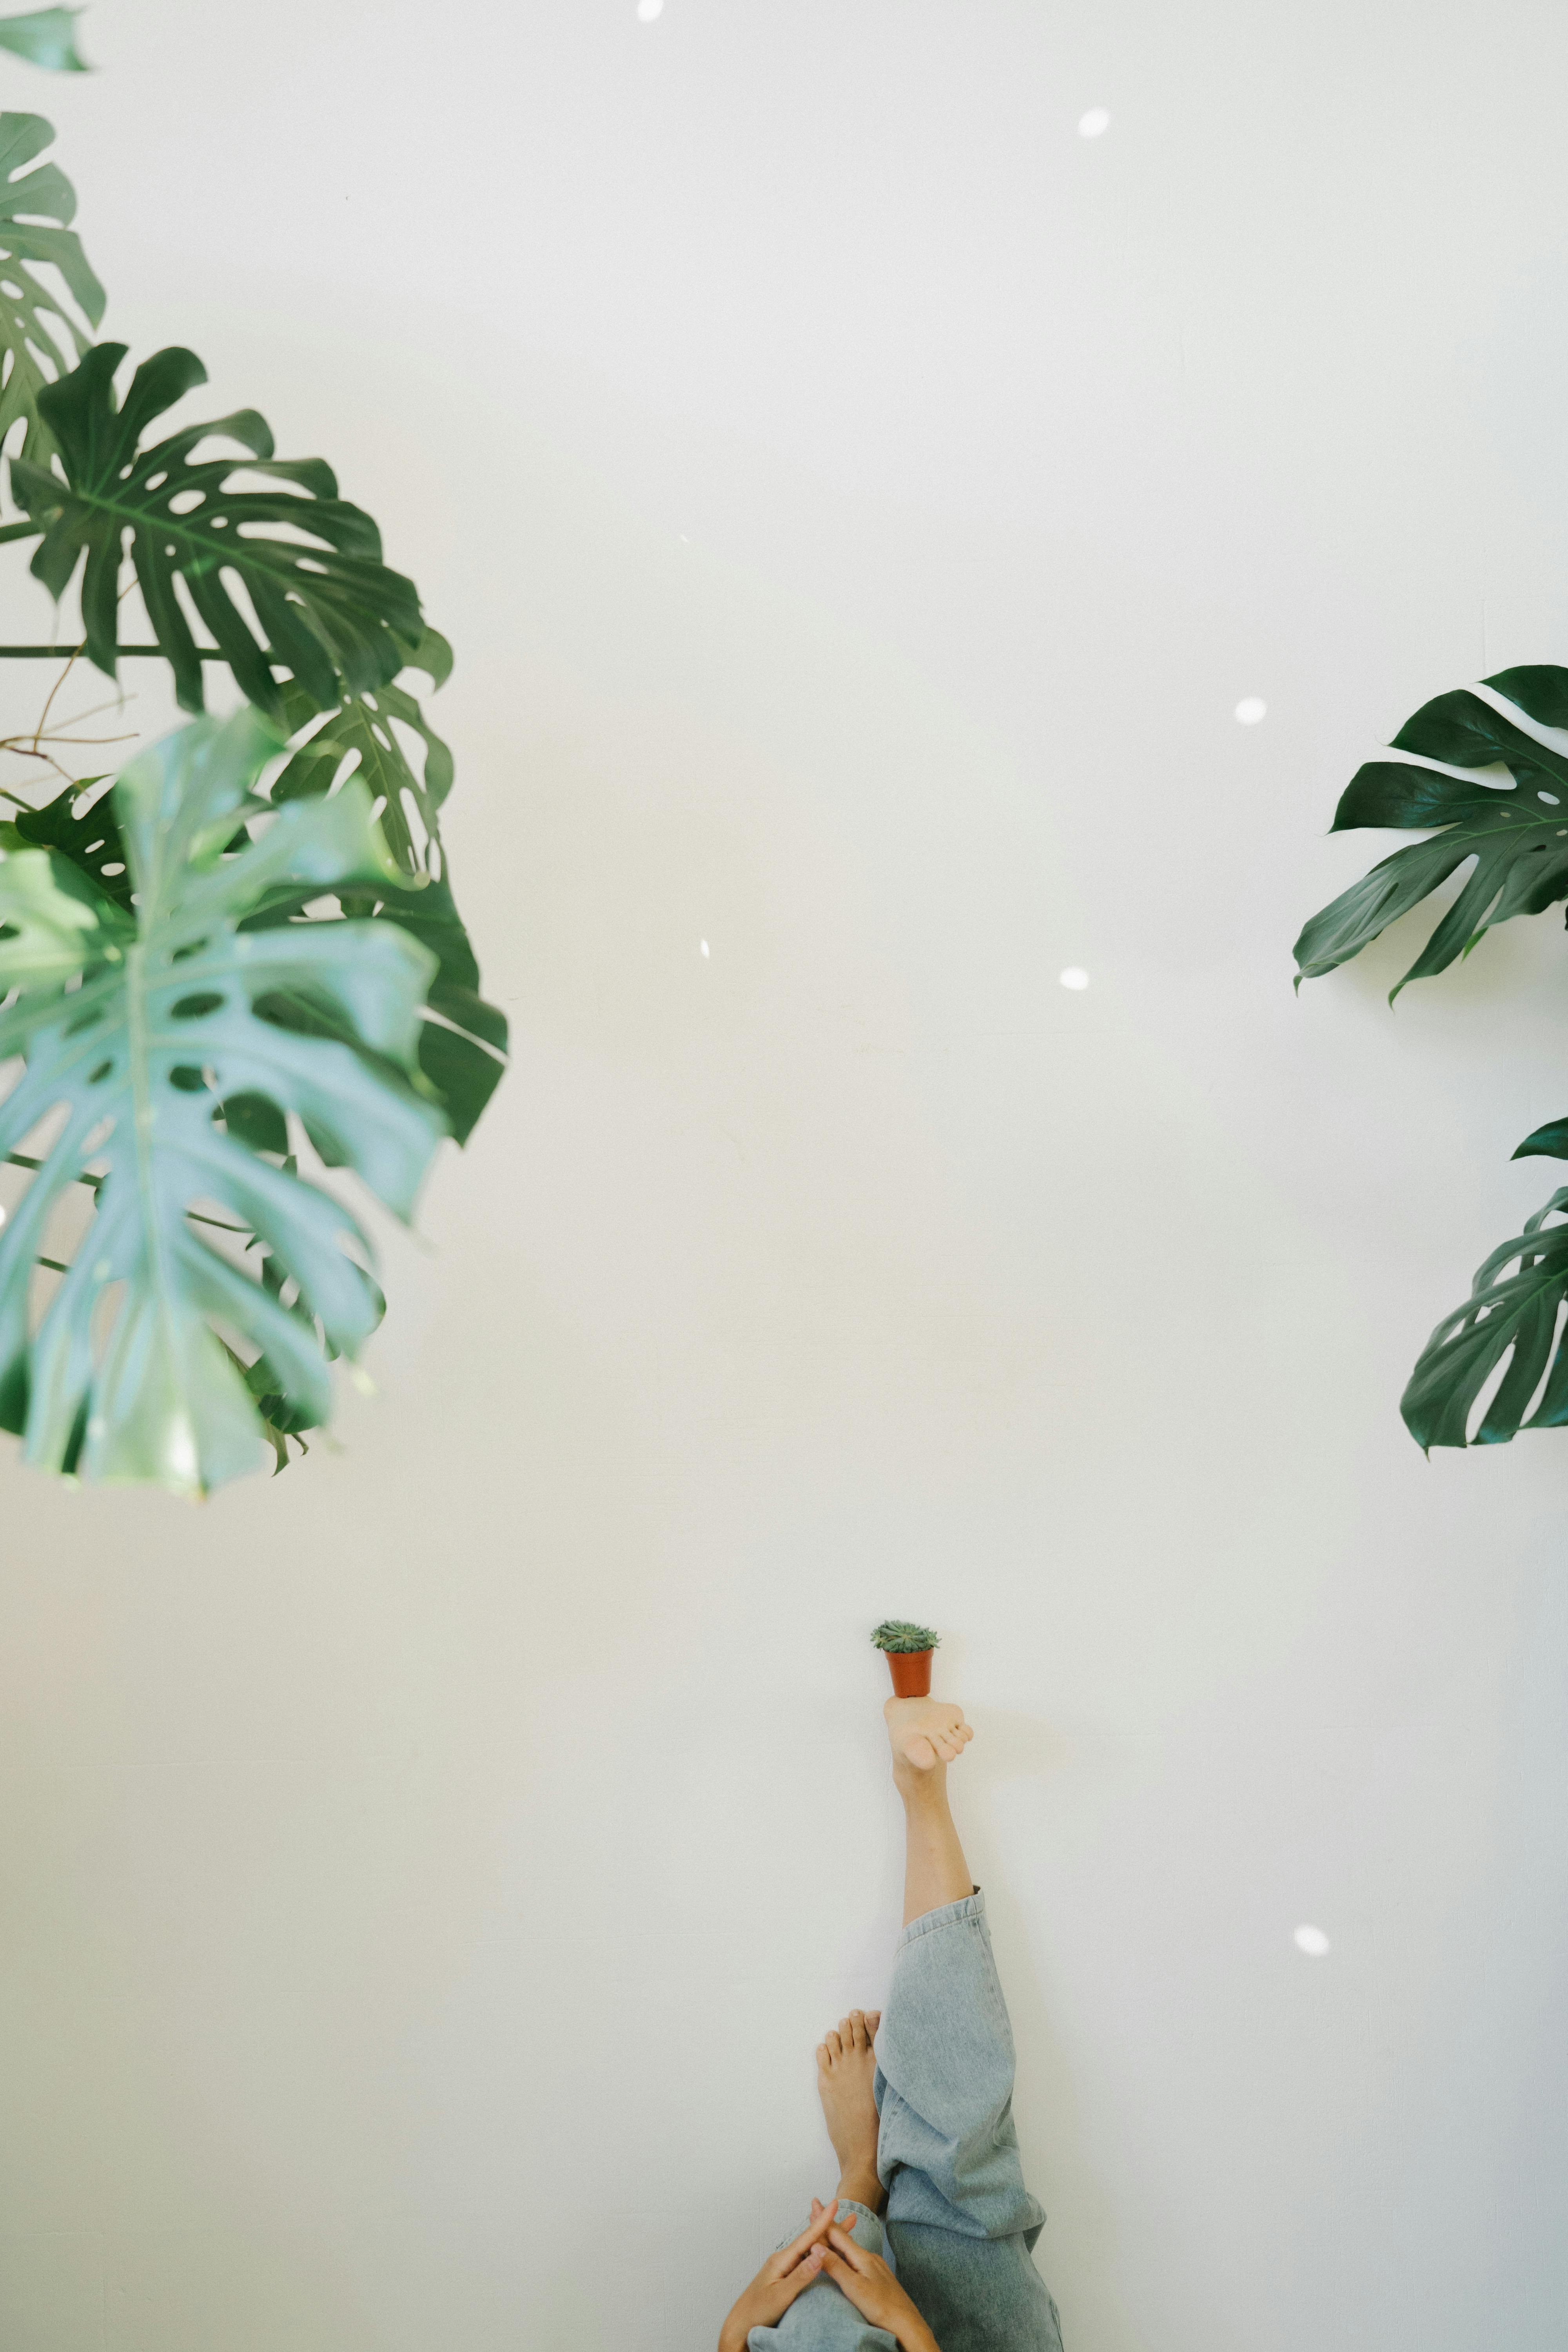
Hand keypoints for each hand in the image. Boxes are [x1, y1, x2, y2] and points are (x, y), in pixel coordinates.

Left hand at [716, 2198, 839, 2350]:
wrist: (741, 2324)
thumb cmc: (758, 2311)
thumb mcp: (781, 2295)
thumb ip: (801, 2275)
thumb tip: (820, 2253)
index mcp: (782, 2260)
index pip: (807, 2237)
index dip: (823, 2222)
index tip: (834, 2204)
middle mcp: (783, 2259)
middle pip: (811, 2240)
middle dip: (830, 2228)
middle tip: (850, 2218)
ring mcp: (784, 2267)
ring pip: (809, 2250)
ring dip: (826, 2240)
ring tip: (842, 2230)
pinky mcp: (785, 2276)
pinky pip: (805, 2260)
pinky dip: (818, 2253)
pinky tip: (823, 2252)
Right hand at [813, 2223, 941, 2351]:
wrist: (906, 2323)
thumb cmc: (882, 2307)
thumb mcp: (854, 2287)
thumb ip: (835, 2266)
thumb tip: (816, 2246)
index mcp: (862, 2257)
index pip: (838, 2234)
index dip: (824, 2220)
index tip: (814, 2204)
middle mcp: (869, 2257)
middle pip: (844, 2239)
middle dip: (829, 2226)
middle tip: (816, 2211)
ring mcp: (874, 2267)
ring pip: (850, 2248)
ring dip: (836, 2239)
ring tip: (825, 2231)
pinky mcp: (877, 2277)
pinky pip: (856, 2258)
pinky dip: (845, 2252)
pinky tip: (844, 2255)